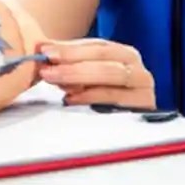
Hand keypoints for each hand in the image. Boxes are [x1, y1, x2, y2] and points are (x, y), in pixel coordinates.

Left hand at [36, 38, 156, 108]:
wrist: (131, 139)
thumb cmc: (103, 102)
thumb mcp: (86, 80)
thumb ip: (68, 63)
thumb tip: (41, 47)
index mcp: (125, 56)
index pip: (98, 46)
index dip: (71, 47)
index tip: (45, 50)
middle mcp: (138, 69)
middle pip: (105, 58)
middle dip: (72, 61)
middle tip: (47, 67)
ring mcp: (143, 89)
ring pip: (111, 75)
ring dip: (78, 76)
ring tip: (53, 79)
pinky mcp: (143, 108)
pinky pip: (114, 98)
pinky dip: (90, 97)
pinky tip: (70, 99)